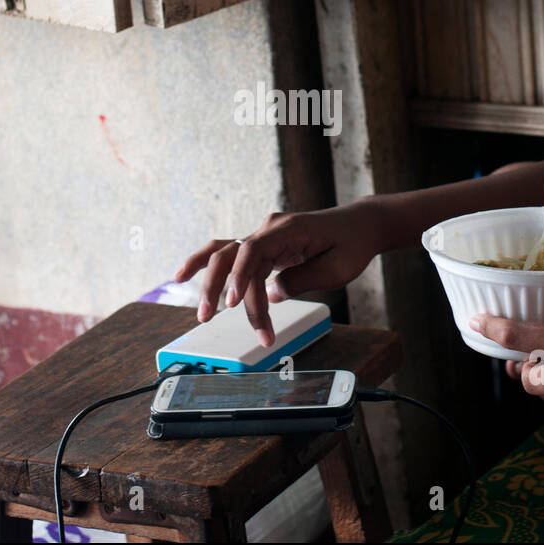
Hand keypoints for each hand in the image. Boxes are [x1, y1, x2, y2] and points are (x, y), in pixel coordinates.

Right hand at [172, 200, 388, 346]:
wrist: (359, 225)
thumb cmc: (351, 244)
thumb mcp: (335, 269)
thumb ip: (300, 281)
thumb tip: (270, 295)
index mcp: (288, 229)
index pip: (252, 250)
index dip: (237, 277)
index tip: (231, 304)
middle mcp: (269, 229)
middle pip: (232, 255)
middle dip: (218, 288)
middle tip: (210, 319)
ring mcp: (264, 235)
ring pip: (226, 257)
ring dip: (211, 284)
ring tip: (201, 312)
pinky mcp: (263, 246)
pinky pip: (232, 257)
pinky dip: (209, 267)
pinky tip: (184, 276)